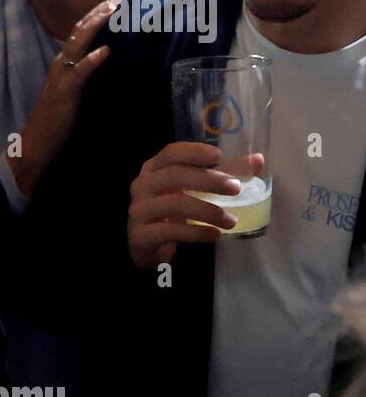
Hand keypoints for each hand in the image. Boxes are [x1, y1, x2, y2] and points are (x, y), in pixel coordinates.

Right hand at [8, 0, 119, 196]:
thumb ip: (85, 75)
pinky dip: (92, 60)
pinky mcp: (64, 92)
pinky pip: (79, 72)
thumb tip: (107, 63)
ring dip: (95, 26)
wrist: (37, 141)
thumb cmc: (57, 120)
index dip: (95, 16)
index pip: (79, 33)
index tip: (114, 2)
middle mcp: (59, 64)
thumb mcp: (74, 91)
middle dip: (98, 13)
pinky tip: (106, 50)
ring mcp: (60, 77)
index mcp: (62, 63)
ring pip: (77, 44)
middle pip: (78, 32)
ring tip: (112, 12)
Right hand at [127, 142, 260, 268]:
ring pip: (174, 204)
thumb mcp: (192, 190)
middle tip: (235, 188)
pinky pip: (170, 231)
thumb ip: (222, 175)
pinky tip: (214, 234)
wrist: (146, 244)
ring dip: (207, 211)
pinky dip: (196, 232)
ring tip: (231, 221)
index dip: (193, 152)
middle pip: (174, 176)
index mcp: (154, 169)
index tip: (218, 155)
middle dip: (207, 180)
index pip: (171, 153)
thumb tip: (257, 160)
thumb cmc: (171, 210)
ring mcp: (139, 210)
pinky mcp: (141, 235)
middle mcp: (142, 186)